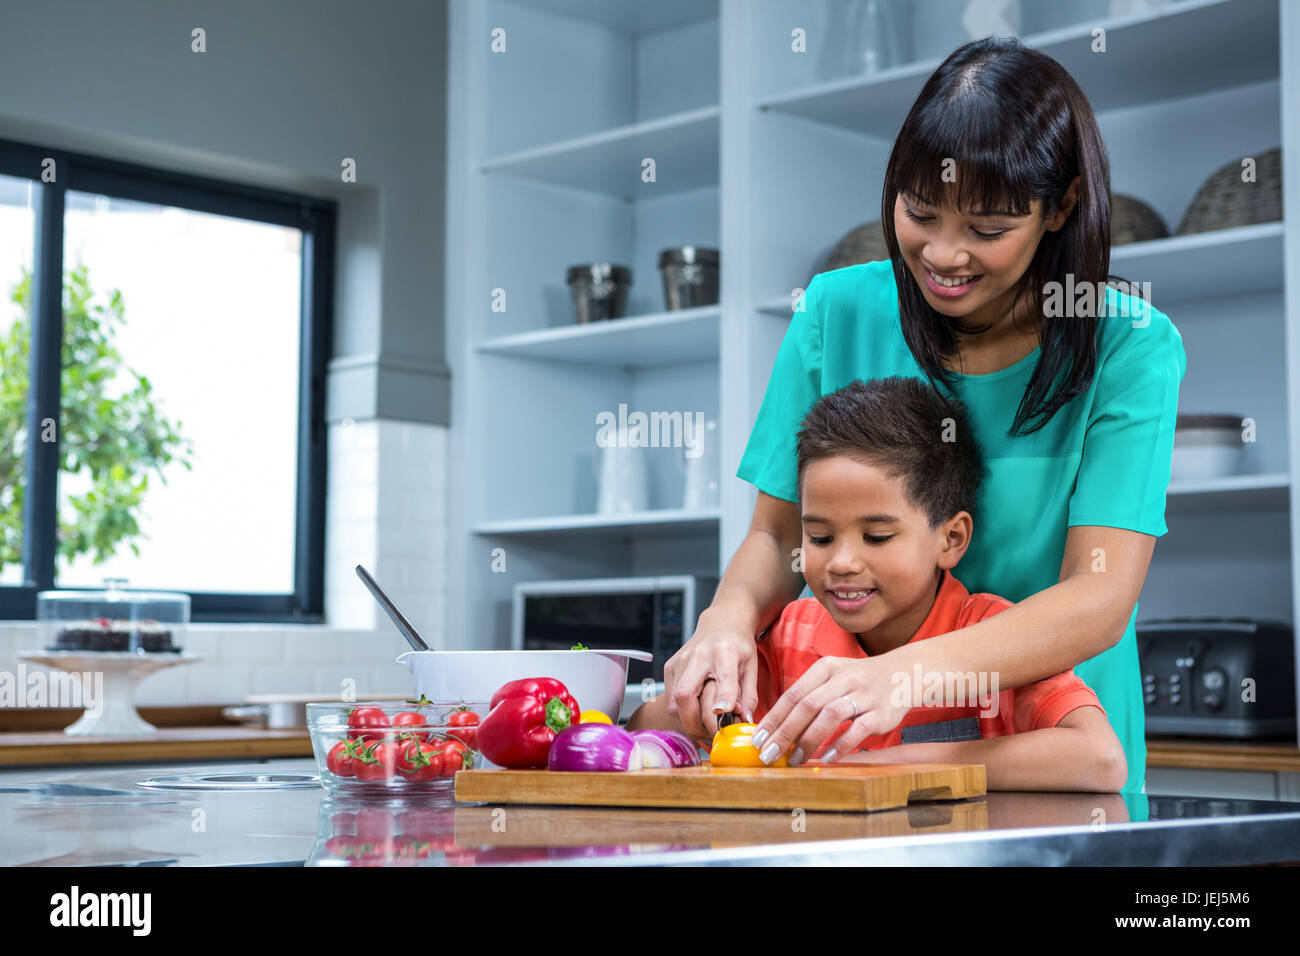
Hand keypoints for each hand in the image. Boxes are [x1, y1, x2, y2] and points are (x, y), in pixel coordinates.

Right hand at [662, 609, 759, 738]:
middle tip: (712, 736)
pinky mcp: (669, 668)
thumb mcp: (751, 667)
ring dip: (688, 722)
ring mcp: (679, 661)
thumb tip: (744, 723)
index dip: (723, 698)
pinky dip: (682, 714)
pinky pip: (670, 699)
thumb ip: (748, 697)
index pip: (723, 678)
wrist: (721, 623)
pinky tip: (695, 715)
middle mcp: (698, 655)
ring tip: (705, 728)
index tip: (723, 715)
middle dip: (695, 723)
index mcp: (724, 652)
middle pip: (686, 695)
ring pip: (674, 703)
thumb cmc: (738, 646)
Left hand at [750, 655, 908, 764]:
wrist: (901, 675)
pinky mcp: (881, 712)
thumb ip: (808, 698)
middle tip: (770, 754)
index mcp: (826, 668)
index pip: (793, 694)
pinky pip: (858, 728)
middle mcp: (844, 678)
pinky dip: (841, 744)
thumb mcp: (832, 678)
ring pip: (830, 715)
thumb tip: (776, 727)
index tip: (758, 739)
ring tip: (795, 759)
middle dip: (784, 732)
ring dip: (809, 740)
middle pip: (807, 705)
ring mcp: (863, 694)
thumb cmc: (858, 683)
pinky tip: (827, 757)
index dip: (774, 718)